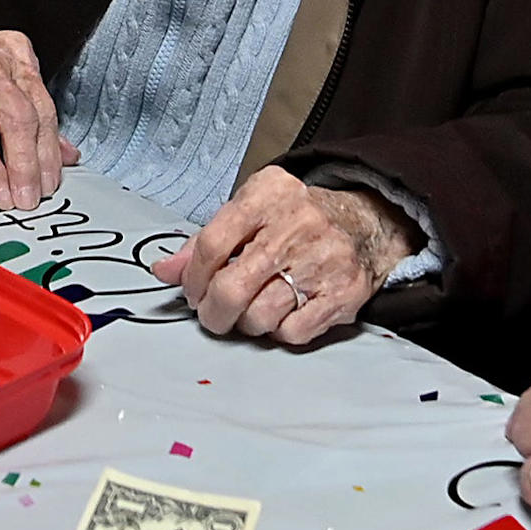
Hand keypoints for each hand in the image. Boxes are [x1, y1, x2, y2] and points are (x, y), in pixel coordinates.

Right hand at [0, 27, 73, 209]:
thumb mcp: (5, 77)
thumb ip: (35, 112)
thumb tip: (66, 154)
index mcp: (15, 54)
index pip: (41, 108)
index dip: (48, 152)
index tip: (49, 182)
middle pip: (16, 117)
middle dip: (26, 164)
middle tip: (28, 196)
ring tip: (1, 197)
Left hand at [170, 169, 410, 346]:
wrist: (365, 221)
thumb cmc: (297, 218)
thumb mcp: (251, 210)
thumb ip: (205, 240)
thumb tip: (164, 271)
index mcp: (268, 197)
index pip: (211, 245)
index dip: (192, 279)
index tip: (192, 291)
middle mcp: (298, 226)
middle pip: (231, 288)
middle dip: (213, 312)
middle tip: (214, 313)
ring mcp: (324, 261)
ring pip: (260, 316)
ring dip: (248, 322)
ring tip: (255, 308)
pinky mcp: (343, 293)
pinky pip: (292, 333)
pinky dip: (280, 331)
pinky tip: (284, 313)